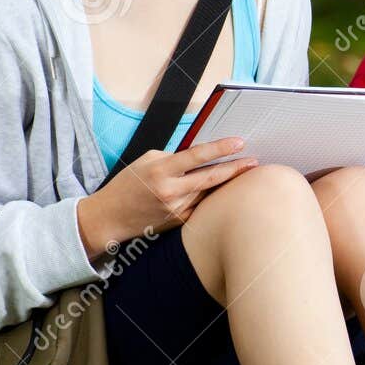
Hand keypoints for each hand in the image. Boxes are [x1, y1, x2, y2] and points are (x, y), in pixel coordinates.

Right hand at [77, 136, 256, 258]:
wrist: (110, 216)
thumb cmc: (127, 185)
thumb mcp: (147, 161)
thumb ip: (173, 157)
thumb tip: (199, 156)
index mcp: (161, 171)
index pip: (197, 156)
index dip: (221, 148)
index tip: (239, 142)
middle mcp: (171, 191)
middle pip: (212, 178)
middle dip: (236, 168)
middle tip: (254, 161)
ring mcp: (177, 209)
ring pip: (209, 192)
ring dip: (226, 183)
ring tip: (243, 172)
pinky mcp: (180, 221)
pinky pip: (202, 206)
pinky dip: (212, 197)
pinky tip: (223, 192)